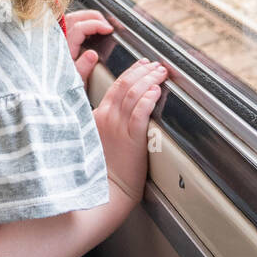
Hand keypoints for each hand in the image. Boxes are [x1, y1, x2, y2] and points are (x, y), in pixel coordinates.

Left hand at [63, 9, 112, 82]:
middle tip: (106, 23)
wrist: (52, 93)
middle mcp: (59, 41)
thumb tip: (92, 54)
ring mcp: (58, 39)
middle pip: (75, 17)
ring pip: (70, 18)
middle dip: (93, 16)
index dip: (96, 25)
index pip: (80, 27)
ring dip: (86, 17)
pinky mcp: (59, 42)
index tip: (109, 29)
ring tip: (100, 23)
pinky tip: (89, 28)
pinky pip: (68, 25)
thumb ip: (83, 68)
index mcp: (64, 49)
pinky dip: (80, 22)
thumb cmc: (63, 87)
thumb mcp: (75, 81)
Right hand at [92, 57, 167, 204]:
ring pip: (134, 94)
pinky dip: (148, 98)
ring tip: (161, 73)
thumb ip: (104, 122)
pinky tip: (156, 90)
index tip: (141, 64)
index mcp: (96, 117)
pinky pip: (140, 112)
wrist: (104, 192)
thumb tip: (121, 110)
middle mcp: (106, 118)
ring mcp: (117, 127)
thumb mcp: (95, 140)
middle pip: (125, 85)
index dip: (130, 72)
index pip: (114, 86)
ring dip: (149, 79)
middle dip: (143, 71)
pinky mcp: (130, 138)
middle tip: (156, 65)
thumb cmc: (102, 171)